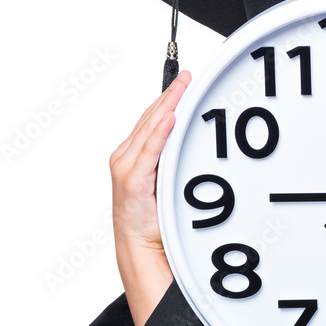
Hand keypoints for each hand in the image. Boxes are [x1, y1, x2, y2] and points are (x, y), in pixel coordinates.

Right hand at [109, 69, 191, 325]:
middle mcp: (126, 157)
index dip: (170, 98)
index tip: (187, 80)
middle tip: (189, 76)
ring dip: (168, 106)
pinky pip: (148, 151)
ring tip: (183, 88)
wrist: (140, 248)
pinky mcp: (131, 181)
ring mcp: (126, 167)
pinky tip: (170, 118)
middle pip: (151, 117)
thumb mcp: (168, 184)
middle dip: (171, 95)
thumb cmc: (154, 220)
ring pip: (149, 128)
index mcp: (134, 156)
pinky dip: (159, 134)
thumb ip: (175, 163)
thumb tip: (199, 146)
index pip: (154, 118)